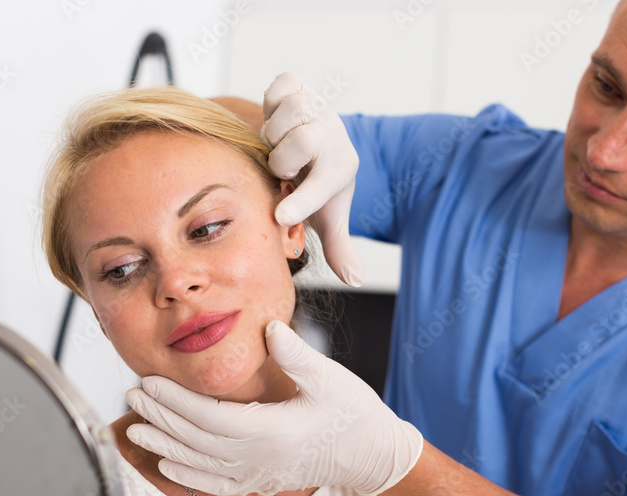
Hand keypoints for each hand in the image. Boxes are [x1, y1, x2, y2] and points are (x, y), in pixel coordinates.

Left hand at [124, 321, 423, 495]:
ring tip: (134, 430)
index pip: (207, 416)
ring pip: (198, 463)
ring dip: (164, 446)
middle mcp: (258, 458)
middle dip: (159, 418)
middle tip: (130, 396)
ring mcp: (258, 474)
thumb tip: (270, 327)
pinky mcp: (262, 481)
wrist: (374, 456)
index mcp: (270, 431)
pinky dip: (187, 475)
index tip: (147, 382)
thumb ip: (297, 354)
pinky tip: (166, 465)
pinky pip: (215, 483)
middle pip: (194, 439)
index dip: (173, 400)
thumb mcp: (330, 378)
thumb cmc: (354, 414)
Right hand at [263, 72, 363, 287]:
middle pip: (298, 144)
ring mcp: (317, 106)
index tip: (281, 217)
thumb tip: (353, 279)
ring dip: (273, 133)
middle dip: (281, 161)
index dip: (301, 203)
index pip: (321, 187)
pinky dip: (273, 99)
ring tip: (280, 143)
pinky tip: (278, 117)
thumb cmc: (319, 182)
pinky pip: (280, 85)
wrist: (319, 139)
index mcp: (342, 168)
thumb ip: (339, 249)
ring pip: (284, 114)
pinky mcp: (301, 85)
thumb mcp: (329, 216)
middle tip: (284, 168)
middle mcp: (333, 134)